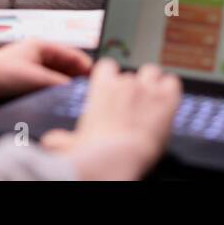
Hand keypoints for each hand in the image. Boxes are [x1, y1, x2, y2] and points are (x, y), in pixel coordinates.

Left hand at [0, 39, 92, 104]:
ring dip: (66, 86)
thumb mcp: (34, 78)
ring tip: (75, 99)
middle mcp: (37, 54)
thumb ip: (58, 84)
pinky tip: (58, 101)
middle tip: (88, 92)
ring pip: (57, 76)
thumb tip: (77, 90)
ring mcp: (30, 67)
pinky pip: (46, 85)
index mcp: (41, 45)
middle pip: (66, 65)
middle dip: (78, 78)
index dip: (87, 66)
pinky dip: (54, 91)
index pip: (73, 54)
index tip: (98, 79)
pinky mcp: (23, 80)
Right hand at [40, 59, 180, 180]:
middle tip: (132, 105)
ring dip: (152, 83)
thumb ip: (61, 139)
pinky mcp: (167, 98)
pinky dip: (170, 90)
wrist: (119, 158)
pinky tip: (167, 101)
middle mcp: (125, 82)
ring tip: (151, 100)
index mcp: (101, 87)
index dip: (111, 77)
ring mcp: (147, 88)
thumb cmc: (94, 152)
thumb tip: (50, 142)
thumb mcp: (70, 144)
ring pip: (152, 72)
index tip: (112, 89)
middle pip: (131, 73)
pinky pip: (173, 82)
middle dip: (133, 87)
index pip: (107, 66)